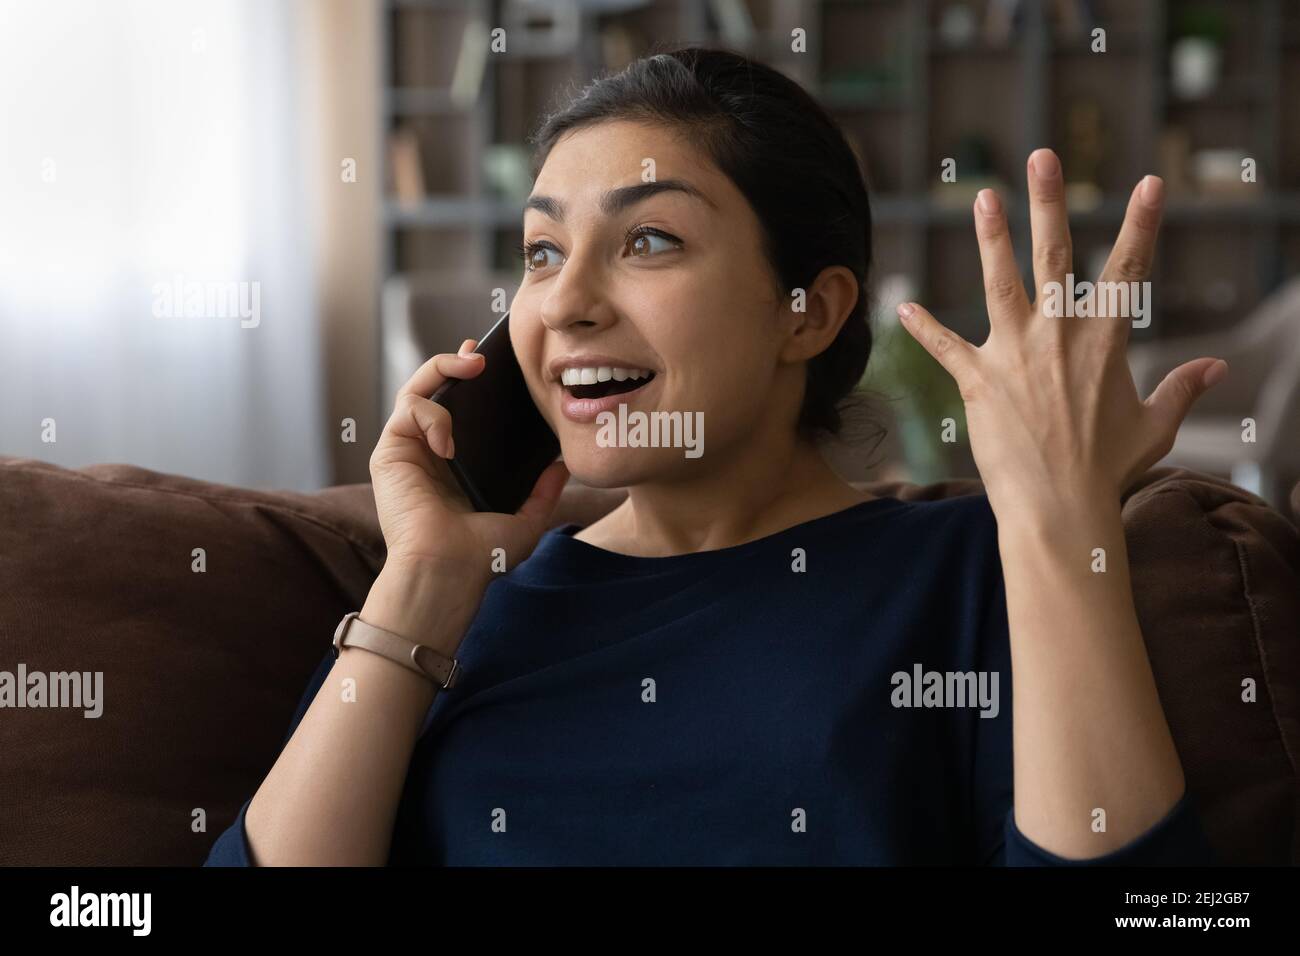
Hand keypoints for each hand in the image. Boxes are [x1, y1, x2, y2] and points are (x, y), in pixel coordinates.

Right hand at [368, 338, 568, 588]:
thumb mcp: (526, 521)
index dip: (469, 380)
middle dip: (452, 363)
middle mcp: (427, 453)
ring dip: (441, 370)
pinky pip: (407, 410)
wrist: (448, 572)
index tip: (489, 362)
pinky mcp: (389, 453)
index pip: (457, 409)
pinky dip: (431, 413)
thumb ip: (544, 493)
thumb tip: (562, 466)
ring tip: (471, 366)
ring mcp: (406, 451)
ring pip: (414, 390)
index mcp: (454, 465)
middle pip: (432, 390)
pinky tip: (448, 442)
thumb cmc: (480, 557)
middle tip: (478, 353)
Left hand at [896, 148, 1227, 515]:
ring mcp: (1015, 353)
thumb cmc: (1109, 470)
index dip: (1140, 224)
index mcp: (1105, 340)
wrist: (1060, 507)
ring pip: (999, 281)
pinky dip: (923, 329)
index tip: (1149, 184)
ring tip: (982, 196)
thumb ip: (1182, 388)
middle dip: (1050, 201)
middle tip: (1042, 155)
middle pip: (1055, 255)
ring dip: (990, 238)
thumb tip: (1217, 367)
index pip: (1128, 269)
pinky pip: (944, 347)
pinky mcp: (977, 380)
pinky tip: (902, 308)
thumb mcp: (1154, 425)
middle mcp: (1059, 335)